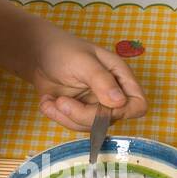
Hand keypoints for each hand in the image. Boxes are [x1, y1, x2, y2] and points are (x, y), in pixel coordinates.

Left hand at [27, 25, 148, 130]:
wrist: (38, 54)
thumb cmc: (63, 50)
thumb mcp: (82, 61)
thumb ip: (101, 80)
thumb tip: (120, 102)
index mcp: (120, 77)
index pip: (137, 105)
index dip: (124, 112)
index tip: (100, 106)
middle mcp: (110, 94)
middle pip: (109, 120)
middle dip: (83, 115)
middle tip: (62, 102)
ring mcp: (94, 105)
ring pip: (90, 127)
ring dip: (67, 117)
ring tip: (53, 100)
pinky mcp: (78, 113)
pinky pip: (73, 126)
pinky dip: (58, 117)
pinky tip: (48, 102)